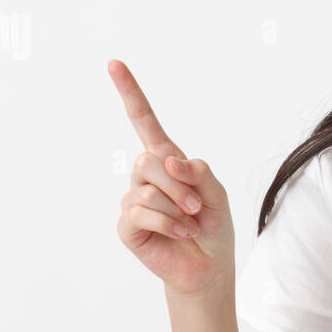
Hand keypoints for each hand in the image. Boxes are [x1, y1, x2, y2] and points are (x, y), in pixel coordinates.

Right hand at [109, 59, 234, 298]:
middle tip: (196, 206)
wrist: (208, 267)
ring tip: (190, 223)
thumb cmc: (212, 227)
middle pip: (148, 160)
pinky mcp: (127, 226)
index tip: (114, 64)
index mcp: (167, 161)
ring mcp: (133, 200)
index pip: (144, 122)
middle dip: (178, 184)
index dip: (130, 93)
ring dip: (177, 208)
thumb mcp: (217, 193)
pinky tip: (181, 234)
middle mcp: (145, 177)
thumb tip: (169, 162)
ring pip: (147, 188)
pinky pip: (140, 212)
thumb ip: (199, 171)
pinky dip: (167, 223)